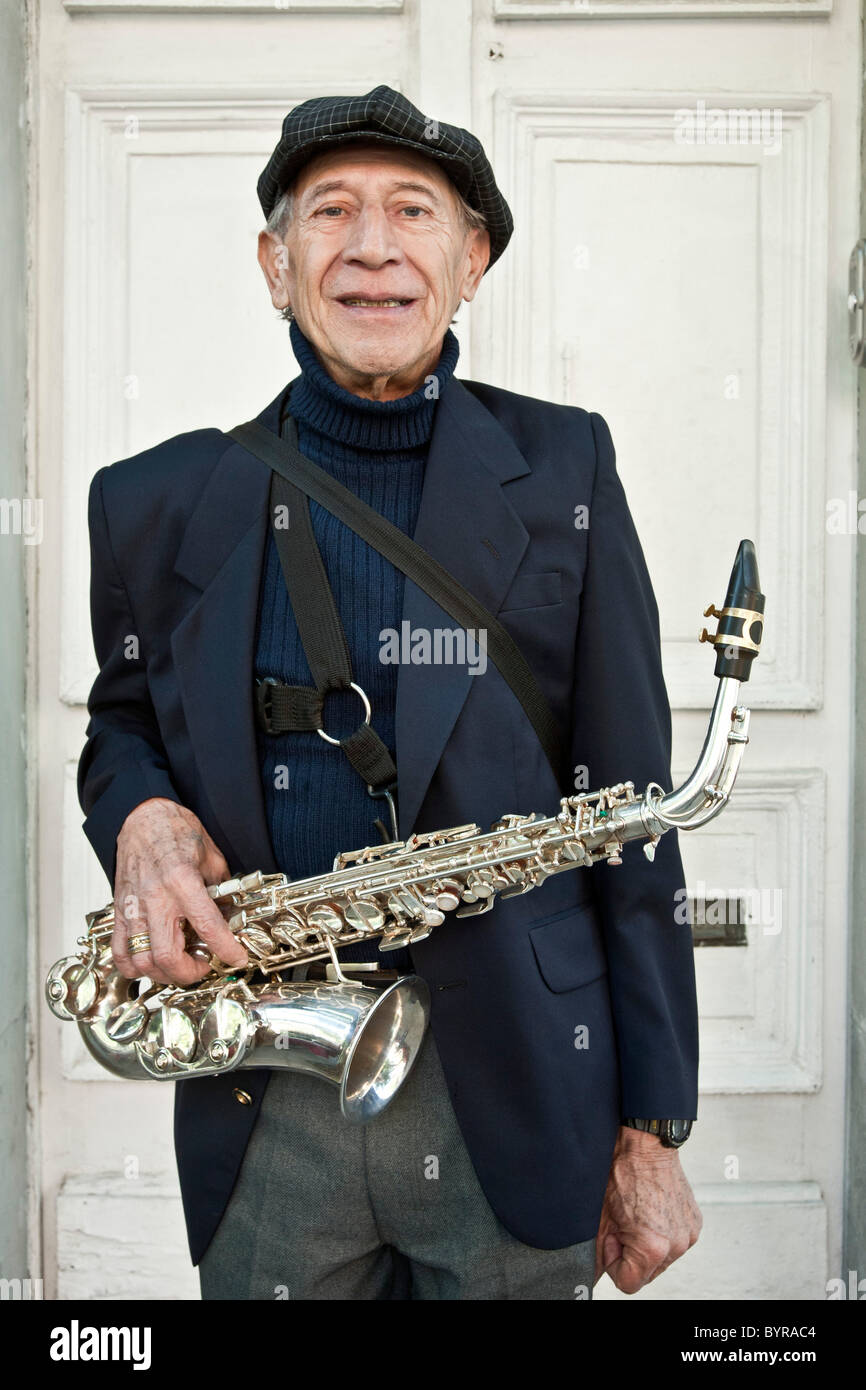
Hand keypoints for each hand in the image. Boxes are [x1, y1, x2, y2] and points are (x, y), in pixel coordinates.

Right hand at [112, 797, 248, 985]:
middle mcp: (154, 898)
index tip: (237, 959)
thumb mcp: (211, 857)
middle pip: (167, 956)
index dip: (226, 949)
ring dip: (165, 974)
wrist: (141, 817)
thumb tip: (232, 920)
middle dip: (191, 973)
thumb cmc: (175, 832)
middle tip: (205, 965)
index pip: (207, 926)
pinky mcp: (118, 912)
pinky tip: (152, 962)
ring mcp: (132, 908)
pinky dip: (135, 967)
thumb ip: (221, 891)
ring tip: (181, 964)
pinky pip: (119, 953)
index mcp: (182, 880)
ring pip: (142, 961)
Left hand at [594, 1125, 701, 1292]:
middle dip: (631, 1255)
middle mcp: (677, 1244)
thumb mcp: (601, 1218)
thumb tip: (589, 1279)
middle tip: (624, 1223)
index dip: (614, 1261)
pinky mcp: (695, 1223)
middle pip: (646, 1273)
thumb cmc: (622, 1174)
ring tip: (639, 1214)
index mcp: (653, 1247)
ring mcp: (689, 1234)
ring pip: (661, 1259)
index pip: (628, 1284)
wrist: (645, 1145)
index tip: (614, 1236)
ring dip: (647, 1245)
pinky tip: (652, 1211)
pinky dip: (662, 1233)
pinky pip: (674, 1242)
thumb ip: (597, 1255)